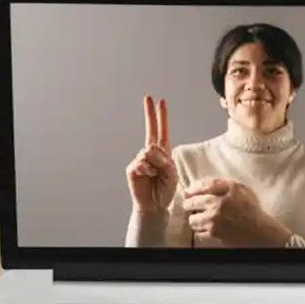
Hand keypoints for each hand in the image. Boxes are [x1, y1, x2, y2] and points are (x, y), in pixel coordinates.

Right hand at [125, 94, 177, 212]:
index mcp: (163, 153)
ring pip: (149, 152)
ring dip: (156, 163)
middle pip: (150, 130)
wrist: (155, 206)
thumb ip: (164, 161)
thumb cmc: (164, 190)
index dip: (161, 117)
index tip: (161, 102)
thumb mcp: (171, 174)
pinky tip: (148, 177)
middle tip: (148, 98)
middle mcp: (151, 153)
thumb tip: (148, 150)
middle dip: (150, 114)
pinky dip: (148, 170)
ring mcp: (140, 160)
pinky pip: (141, 163)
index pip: (161, 131)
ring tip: (157, 176)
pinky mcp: (132, 169)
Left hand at [182, 178, 291, 246]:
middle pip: (193, 202)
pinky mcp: (214, 233)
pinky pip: (198, 231)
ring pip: (193, 219)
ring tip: (199, 218)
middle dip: (189, 204)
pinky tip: (206, 227)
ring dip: (194, 218)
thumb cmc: (251, 210)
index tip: (188, 192)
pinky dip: (200, 230)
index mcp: (228, 189)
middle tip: (189, 205)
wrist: (260, 232)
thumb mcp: (241, 190)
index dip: (192, 188)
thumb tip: (200, 184)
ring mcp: (215, 220)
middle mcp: (220, 203)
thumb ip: (223, 184)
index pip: (203, 185)